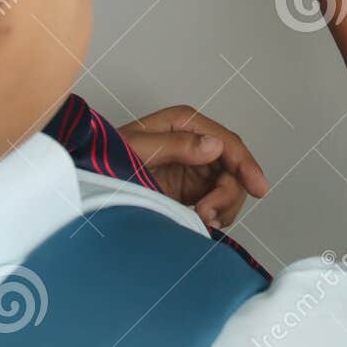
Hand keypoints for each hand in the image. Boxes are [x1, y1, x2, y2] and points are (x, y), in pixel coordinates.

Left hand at [117, 105, 268, 229]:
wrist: (87, 182)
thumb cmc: (104, 159)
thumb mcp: (137, 149)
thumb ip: (177, 145)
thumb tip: (214, 145)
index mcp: (185, 124)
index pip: (228, 142)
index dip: (246, 164)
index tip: (259, 187)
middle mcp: (194, 142)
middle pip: (233, 168)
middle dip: (228, 193)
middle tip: (208, 213)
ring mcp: (193, 167)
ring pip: (228, 187)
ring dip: (221, 206)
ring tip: (201, 219)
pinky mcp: (189, 190)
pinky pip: (215, 202)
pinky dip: (215, 214)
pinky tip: (202, 222)